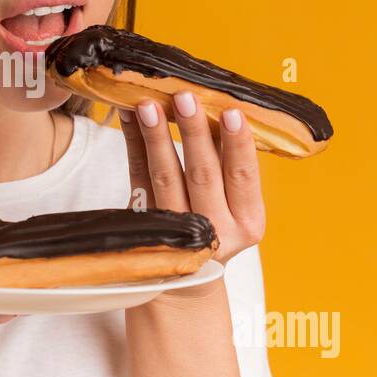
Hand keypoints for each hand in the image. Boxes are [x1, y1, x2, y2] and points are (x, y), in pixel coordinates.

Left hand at [119, 93, 266, 295]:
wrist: (185, 279)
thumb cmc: (216, 225)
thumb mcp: (236, 204)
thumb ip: (228, 163)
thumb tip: (216, 103)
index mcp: (248, 222)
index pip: (244, 177)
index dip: (238, 145)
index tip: (231, 112)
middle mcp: (215, 232)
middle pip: (203, 175)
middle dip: (193, 133)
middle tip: (185, 98)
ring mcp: (176, 234)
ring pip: (166, 178)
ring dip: (157, 137)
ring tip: (149, 105)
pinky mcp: (144, 226)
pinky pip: (138, 180)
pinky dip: (133, 145)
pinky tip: (128, 117)